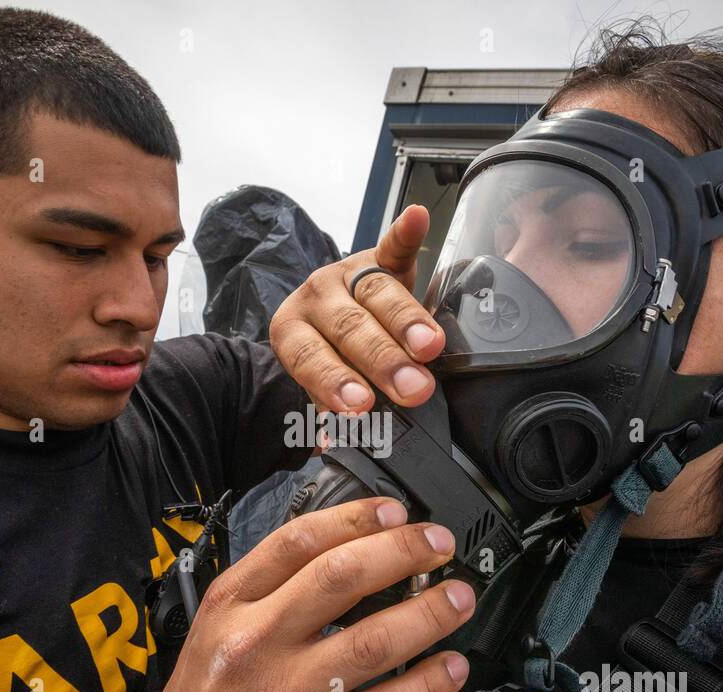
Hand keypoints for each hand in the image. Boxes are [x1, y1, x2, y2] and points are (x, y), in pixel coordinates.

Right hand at [122, 497, 473, 691]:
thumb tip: (350, 548)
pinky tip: (450, 668)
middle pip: (340, 579)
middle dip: (402, 553)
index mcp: (231, 604)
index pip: (297, 542)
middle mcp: (255, 643)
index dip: (355, 519)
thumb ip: (273, 588)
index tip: (395, 512)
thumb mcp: (216, 625)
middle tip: (439, 545)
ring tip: (457, 599)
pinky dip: (425, 687)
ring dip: (426, 615)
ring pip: (370, 643)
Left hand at [270, 205, 444, 412]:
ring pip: (377, 293)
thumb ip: (329, 408)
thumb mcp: (322, 389)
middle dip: (383, 360)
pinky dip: (405, 232)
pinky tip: (416, 218)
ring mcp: (347, 273)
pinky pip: (392, 245)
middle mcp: (315, 298)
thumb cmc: (330, 362)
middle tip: (413, 388)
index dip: (335, 381)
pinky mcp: (378, 257)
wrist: (329, 321)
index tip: (361, 406)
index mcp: (291, 331)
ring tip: (431, 346)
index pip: (312, 357)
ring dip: (407, 321)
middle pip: (349, 327)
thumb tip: (334, 442)